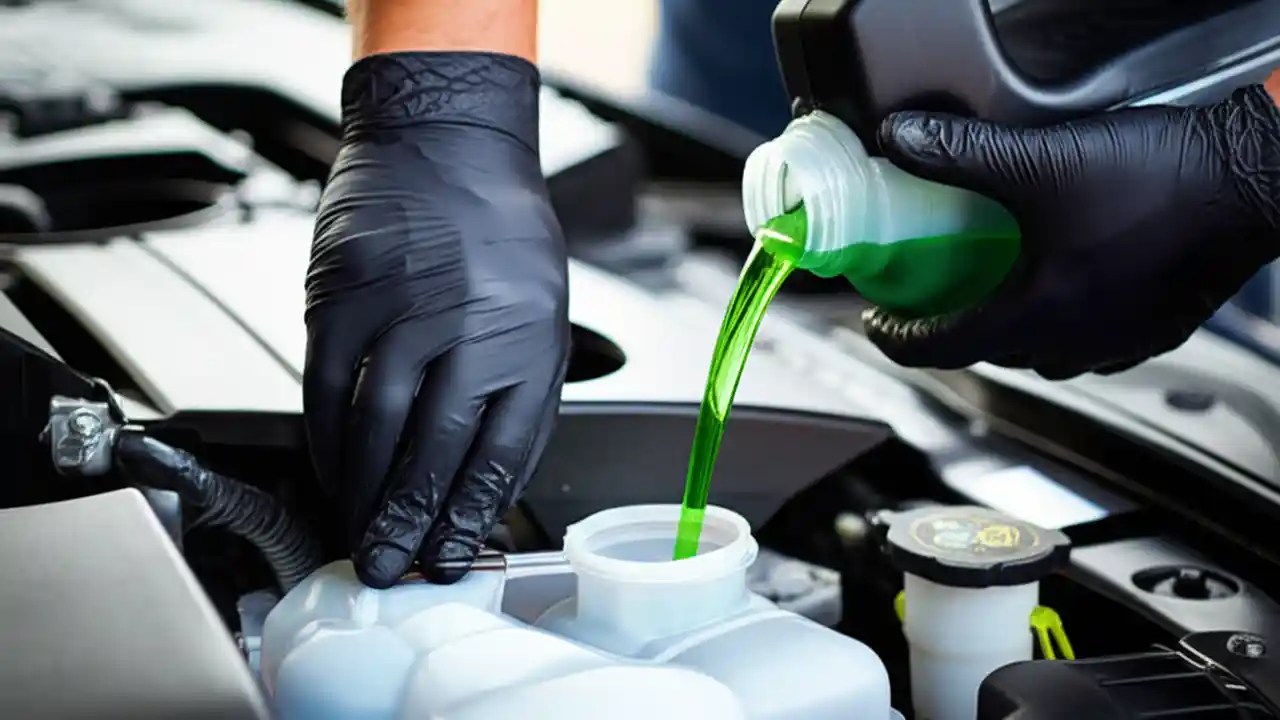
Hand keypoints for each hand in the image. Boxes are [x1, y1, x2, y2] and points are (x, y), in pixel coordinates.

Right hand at [304, 53, 568, 586]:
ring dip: (362, 492)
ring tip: (359, 532)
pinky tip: (331, 470)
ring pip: (374, 427)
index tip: (448, 555)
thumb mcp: (545, 314)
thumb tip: (489, 486)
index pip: (498, 453)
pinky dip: (325, 439)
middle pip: (432, 449)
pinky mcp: (343, 295)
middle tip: (390, 565)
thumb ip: (522, 397)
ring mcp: (401, 309)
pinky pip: (326, 388)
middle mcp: (468, 327)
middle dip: (408, 521)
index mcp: (529, 339)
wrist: (444, 143)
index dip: (467, 516)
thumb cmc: (502, 233)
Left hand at [863, 85, 1279, 378]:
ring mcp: (1121, 340)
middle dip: (949, 330)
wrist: (1255, 181)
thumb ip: (959, 154)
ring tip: (988, 293)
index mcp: (1038, 315)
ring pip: (1041, 351)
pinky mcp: (1157, 328)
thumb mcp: (1039, 160)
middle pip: (990, 351)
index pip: (943, 349)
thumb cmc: (1160, 182)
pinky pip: (1090, 343)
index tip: (879, 325)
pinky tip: (1063, 289)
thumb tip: (902, 140)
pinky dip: (1059, 324)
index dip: (899, 339)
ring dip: (1005, 328)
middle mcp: (1077, 342)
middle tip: (926, 302)